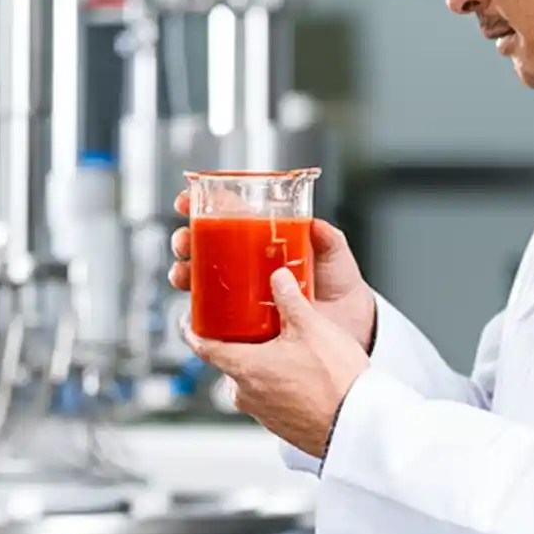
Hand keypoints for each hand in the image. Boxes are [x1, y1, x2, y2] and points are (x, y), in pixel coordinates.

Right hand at [170, 191, 377, 350]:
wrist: (350, 332)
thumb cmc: (341, 292)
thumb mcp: (337, 260)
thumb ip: (330, 241)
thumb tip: (317, 225)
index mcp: (268, 242)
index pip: (230, 216)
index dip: (206, 206)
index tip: (187, 200)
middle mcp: (250, 266)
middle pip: (207, 245)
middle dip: (186, 239)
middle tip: (185, 241)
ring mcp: (245, 294)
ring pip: (201, 278)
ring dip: (183, 272)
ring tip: (183, 274)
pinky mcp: (243, 323)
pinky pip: (211, 314)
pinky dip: (195, 310)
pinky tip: (190, 307)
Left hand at [185, 268, 370, 457]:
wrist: (358, 425)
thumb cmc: (334, 381)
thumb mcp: (311, 327)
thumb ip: (290, 299)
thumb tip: (278, 277)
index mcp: (244, 368)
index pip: (203, 347)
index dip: (192, 330)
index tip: (189, 320)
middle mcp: (246, 394)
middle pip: (230, 362)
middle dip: (239, 343)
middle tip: (252, 323)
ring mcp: (263, 413)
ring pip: (251, 381)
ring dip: (261, 364)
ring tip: (283, 346)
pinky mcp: (281, 425)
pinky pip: (270, 398)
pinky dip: (277, 383)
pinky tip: (300, 373)